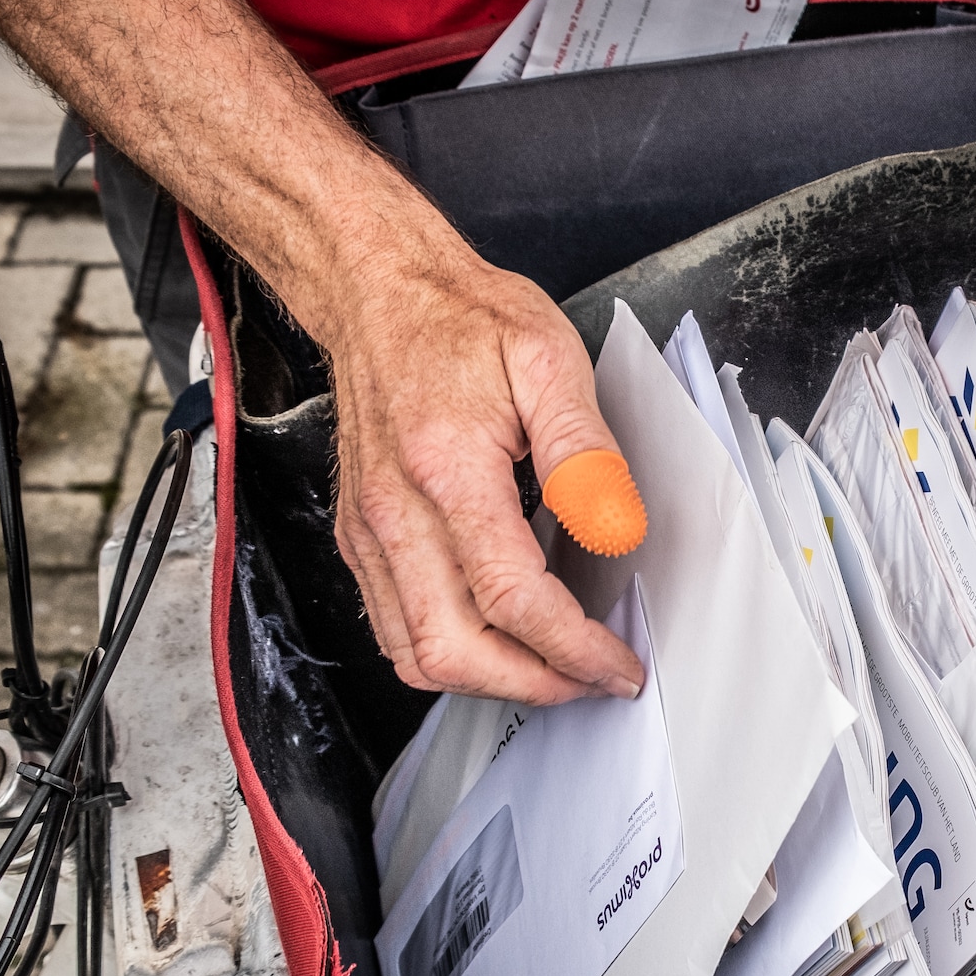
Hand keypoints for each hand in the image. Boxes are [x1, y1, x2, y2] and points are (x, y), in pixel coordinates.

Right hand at [320, 238, 647, 704]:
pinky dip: (451, 655)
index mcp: (446, 469)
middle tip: (590, 680)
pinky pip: (395, 630)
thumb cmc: (461, 319)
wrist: (378, 291)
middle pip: (453, 650)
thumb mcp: (548, 359)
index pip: (512, 597)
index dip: (571, 648)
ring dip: (490, 681)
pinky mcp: (359, 539)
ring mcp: (368, 532)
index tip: (616, 664)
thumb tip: (617, 527)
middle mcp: (393, 512)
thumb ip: (585, 451)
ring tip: (552, 669)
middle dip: (532, 683)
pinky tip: (500, 640)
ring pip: (416, 656)